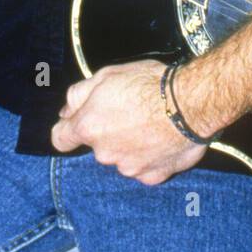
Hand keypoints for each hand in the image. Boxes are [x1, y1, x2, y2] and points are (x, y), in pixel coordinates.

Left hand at [50, 58, 208, 184]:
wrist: (191, 102)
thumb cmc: (149, 84)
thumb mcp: (106, 75)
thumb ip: (78, 94)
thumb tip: (66, 110)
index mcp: (88, 127)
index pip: (60, 139)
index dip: (68, 129)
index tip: (79, 121)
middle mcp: (104, 154)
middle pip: (97, 146)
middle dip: (107, 132)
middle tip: (129, 111)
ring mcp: (129, 168)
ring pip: (121, 158)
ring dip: (129, 146)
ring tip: (151, 124)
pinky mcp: (153, 177)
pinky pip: (145, 168)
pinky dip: (151, 158)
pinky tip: (163, 140)